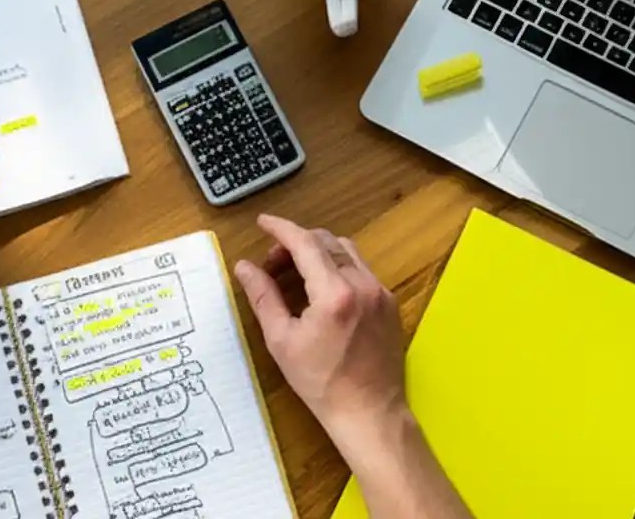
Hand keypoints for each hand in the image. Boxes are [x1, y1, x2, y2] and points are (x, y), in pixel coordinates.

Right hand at [234, 214, 405, 436]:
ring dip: (319, 252)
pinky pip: (362, 270)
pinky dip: (338, 268)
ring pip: (347, 252)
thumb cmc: (320, 382)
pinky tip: (322, 292)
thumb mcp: (281, 340)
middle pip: (327, 241)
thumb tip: (244, 267)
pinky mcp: (390, 304)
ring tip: (296, 274)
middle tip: (273, 263)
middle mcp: (363, 284)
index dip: (280, 228)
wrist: (369, 412)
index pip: (305, 243)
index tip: (262, 222)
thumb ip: (263, 297)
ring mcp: (381, 293)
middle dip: (297, 243)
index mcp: (334, 293)